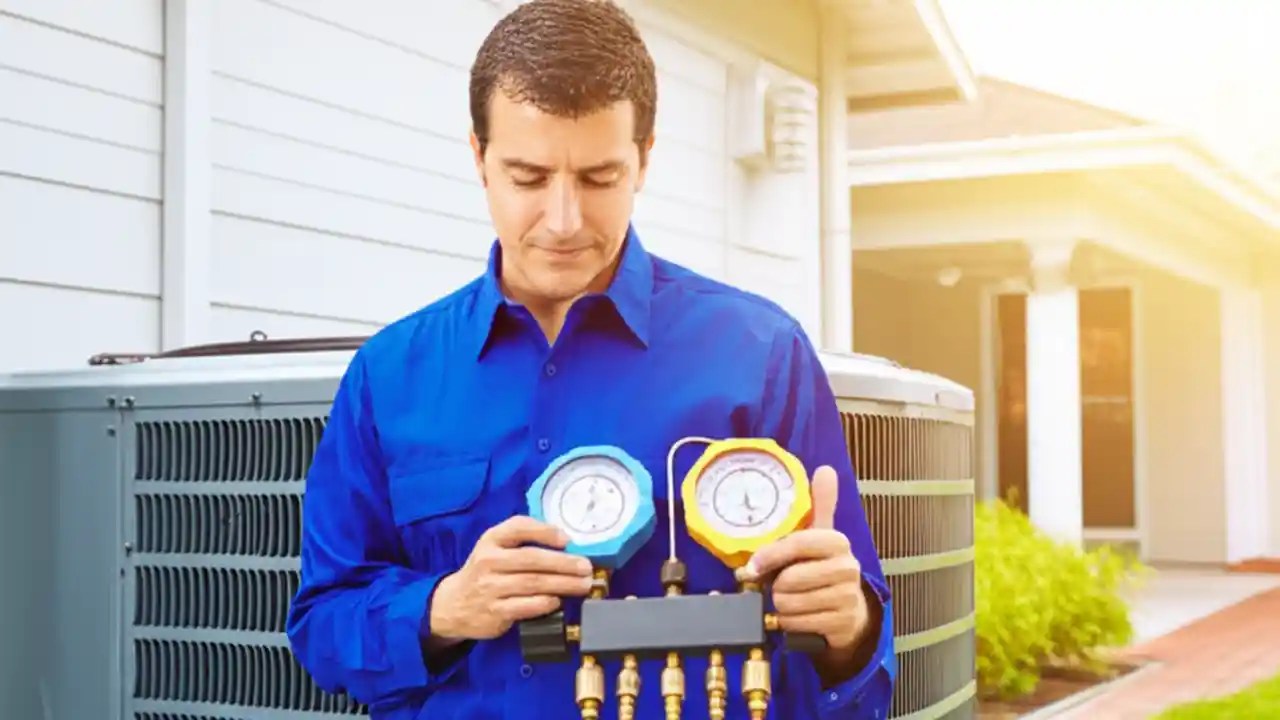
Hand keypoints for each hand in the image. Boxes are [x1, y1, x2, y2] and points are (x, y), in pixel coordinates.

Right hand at [428, 516, 593, 644]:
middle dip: (564, 563)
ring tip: (583, 584)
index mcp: (491, 540)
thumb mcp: (495, 548)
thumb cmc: (486, 572)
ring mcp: (490, 587)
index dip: (545, 531)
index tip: (567, 539)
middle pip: (531, 559)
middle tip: (586, 567)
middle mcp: (489, 561)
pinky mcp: (495, 611)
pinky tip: (559, 601)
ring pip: (533, 583)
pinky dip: (546, 603)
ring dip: (563, 584)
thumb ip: (523, 541)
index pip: (518, 527)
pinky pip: (526, 606)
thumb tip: (566, 543)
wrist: (454, 605)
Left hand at [740, 466, 870, 655]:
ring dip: (780, 606)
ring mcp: (847, 596)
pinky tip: (796, 616)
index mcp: (837, 542)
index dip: (770, 556)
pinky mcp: (842, 622)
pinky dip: (789, 623)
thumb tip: (826, 469)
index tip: (752, 565)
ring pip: (791, 604)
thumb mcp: (821, 536)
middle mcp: (847, 567)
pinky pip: (799, 624)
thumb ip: (820, 504)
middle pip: (789, 579)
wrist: (849, 610)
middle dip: (774, 586)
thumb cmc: (823, 568)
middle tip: (775, 586)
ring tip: (786, 600)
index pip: (797, 544)